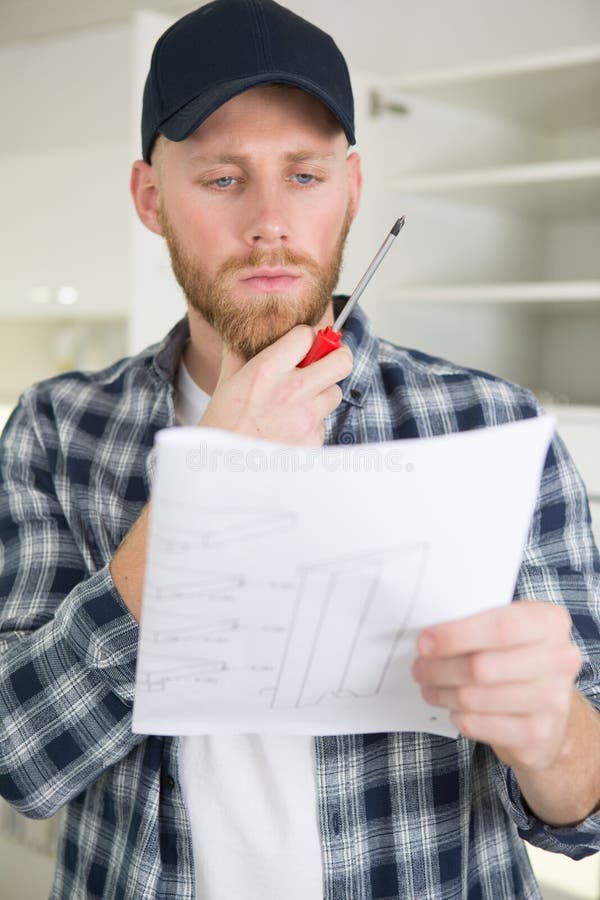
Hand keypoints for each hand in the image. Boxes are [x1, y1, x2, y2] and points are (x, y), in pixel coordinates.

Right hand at [199, 325, 352, 445]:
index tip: (304, 346)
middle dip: (337, 358)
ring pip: (335, 393)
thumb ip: (239, 355)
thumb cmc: (221, 427)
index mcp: (267, 370)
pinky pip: (325, 424)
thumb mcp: (226, 383)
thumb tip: (242, 335)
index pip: (306, 335)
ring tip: (297, 405)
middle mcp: (291, 390)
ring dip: (321, 395)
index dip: (307, 338)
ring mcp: (306, 418)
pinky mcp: (314, 441)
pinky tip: (290, 431)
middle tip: (326, 364)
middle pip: (341, 361)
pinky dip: (312, 425)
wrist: (222, 470)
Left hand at [412, 601, 581, 771]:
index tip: (424, 642)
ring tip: (429, 686)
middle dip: (439, 668)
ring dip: (442, 692)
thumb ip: (477, 623)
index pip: (501, 626)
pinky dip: (457, 715)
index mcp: (550, 622)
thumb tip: (428, 635)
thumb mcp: (508, 629)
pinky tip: (453, 707)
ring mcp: (552, 700)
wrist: (549, 709)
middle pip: (481, 666)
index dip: (457, 635)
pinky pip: (477, 724)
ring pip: (474, 697)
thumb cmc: (516, 658)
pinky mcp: (537, 734)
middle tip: (419, 667)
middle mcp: (559, 660)